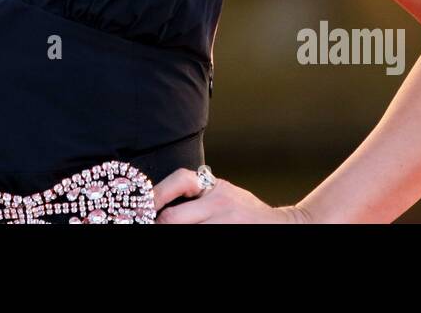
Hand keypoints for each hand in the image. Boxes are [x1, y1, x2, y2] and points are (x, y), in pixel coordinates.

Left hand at [152, 167, 310, 222]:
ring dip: (172, 231)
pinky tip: (191, 234)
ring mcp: (223, 223)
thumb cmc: (243, 210)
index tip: (142, 207)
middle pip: (173, 217)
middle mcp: (218, 202)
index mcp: (214, 187)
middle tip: (150, 224)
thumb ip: (196, 194)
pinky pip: (200, 239)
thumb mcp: (222, 192)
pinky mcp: (227, 236)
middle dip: (159, 223)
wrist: (278, 224)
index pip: (178, 182)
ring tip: (163, 228)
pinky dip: (191, 237)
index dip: (156, 195)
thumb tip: (159, 203)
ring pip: (184, 231)